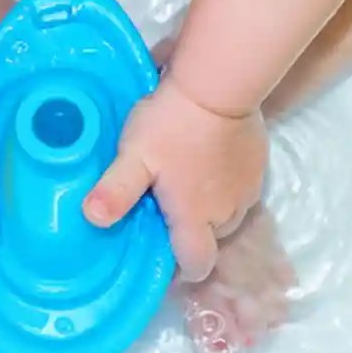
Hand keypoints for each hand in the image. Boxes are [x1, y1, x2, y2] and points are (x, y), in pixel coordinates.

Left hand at [83, 79, 267, 281]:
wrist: (219, 85)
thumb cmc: (172, 126)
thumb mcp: (133, 156)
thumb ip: (115, 191)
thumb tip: (92, 220)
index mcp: (196, 218)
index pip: (197, 265)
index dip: (181, 267)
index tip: (162, 249)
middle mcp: (228, 213)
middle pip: (210, 238)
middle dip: (189, 229)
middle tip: (162, 203)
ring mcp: (248, 189)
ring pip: (226, 213)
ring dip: (208, 205)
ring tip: (183, 179)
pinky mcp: (258, 165)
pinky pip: (240, 187)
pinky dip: (224, 182)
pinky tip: (205, 159)